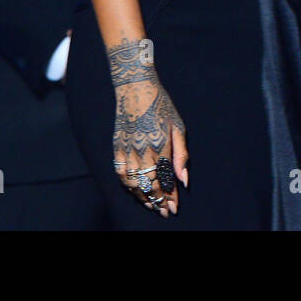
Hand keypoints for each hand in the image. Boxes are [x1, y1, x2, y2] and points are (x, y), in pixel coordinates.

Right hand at [108, 37, 188, 216]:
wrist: (135, 88)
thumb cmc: (162, 105)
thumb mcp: (178, 127)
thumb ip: (181, 155)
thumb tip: (184, 180)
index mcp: (159, 147)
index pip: (165, 181)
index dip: (169, 197)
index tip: (174, 208)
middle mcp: (141, 152)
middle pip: (149, 186)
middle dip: (157, 202)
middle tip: (165, 212)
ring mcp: (126, 150)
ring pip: (133, 184)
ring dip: (142, 197)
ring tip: (151, 205)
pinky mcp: (116, 147)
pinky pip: (120, 173)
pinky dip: (128, 186)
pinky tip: (135, 191)